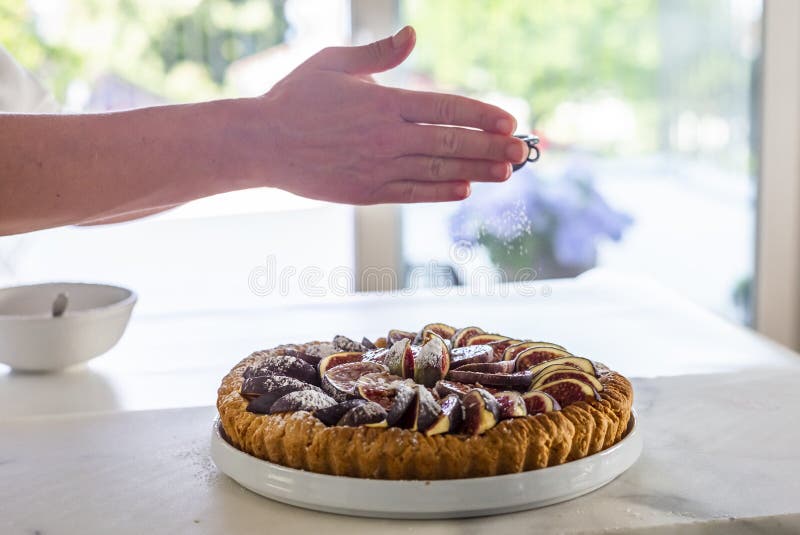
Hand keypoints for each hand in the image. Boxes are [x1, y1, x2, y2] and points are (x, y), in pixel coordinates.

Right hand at [249, 26, 527, 203]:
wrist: (262, 144)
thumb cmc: (295, 97)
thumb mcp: (333, 62)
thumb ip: (378, 54)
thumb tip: (412, 34)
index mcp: (383, 102)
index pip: (445, 108)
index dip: (481, 115)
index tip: (510, 120)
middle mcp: (387, 137)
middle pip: (450, 142)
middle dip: (491, 146)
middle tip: (524, 150)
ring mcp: (378, 168)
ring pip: (437, 170)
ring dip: (475, 171)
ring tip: (507, 172)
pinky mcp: (366, 192)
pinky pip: (412, 192)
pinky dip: (439, 191)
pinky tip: (464, 190)